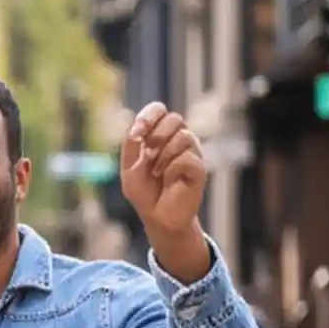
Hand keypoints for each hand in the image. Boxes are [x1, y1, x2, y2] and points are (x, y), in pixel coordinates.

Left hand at [120, 102, 206, 235]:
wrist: (158, 217)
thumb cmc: (144, 192)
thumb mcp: (129, 168)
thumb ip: (130, 145)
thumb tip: (136, 126)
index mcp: (158, 136)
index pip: (159, 110)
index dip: (150, 114)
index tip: (139, 130)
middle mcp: (177, 140)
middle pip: (175, 119)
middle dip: (157, 135)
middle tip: (148, 155)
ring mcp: (190, 153)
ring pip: (183, 136)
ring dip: (164, 156)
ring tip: (158, 173)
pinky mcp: (199, 168)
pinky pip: (188, 157)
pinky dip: (173, 169)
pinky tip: (170, 179)